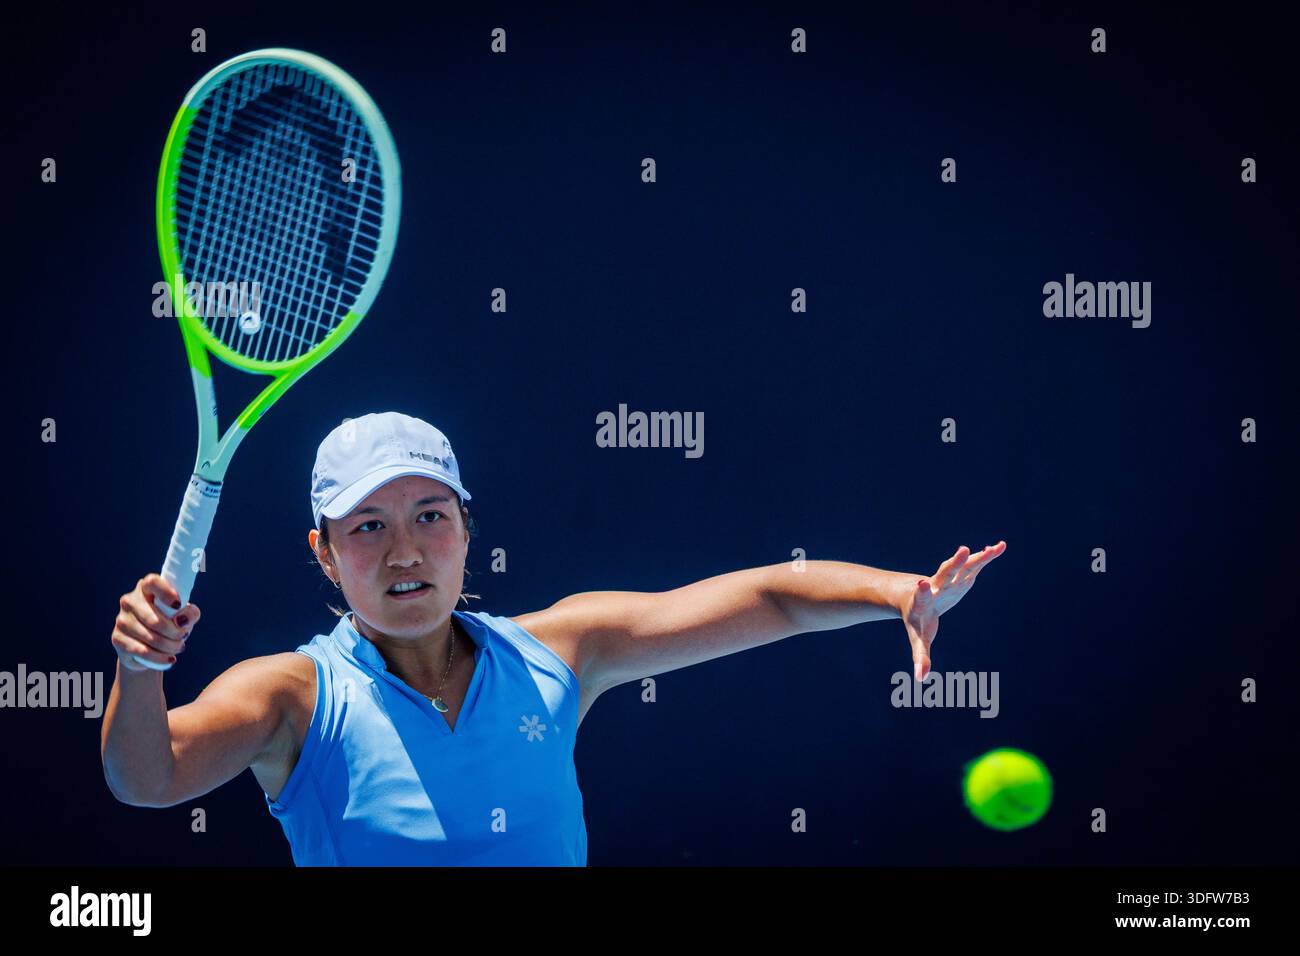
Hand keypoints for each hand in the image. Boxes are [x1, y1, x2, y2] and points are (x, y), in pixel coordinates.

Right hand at [112, 573, 199, 671]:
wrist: (149, 647)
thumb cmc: (170, 624)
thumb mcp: (184, 617)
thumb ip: (190, 613)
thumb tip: (182, 619)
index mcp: (146, 588)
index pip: (152, 582)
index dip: (166, 592)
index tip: (178, 605)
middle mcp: (130, 600)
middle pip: (154, 618)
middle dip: (174, 632)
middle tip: (183, 637)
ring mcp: (121, 620)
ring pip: (150, 637)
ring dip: (169, 646)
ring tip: (179, 647)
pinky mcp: (117, 638)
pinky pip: (141, 651)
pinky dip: (159, 657)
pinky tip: (170, 659)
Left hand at [900, 542, 1004, 681]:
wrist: (913, 594)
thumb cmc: (916, 619)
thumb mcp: (918, 637)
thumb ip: (920, 657)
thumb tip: (920, 679)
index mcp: (923, 601)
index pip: (921, 595)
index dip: (922, 591)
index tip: (922, 583)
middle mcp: (937, 585)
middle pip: (944, 572)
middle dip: (953, 563)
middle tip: (961, 550)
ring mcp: (950, 578)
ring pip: (963, 565)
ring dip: (976, 557)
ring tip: (992, 548)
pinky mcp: (961, 575)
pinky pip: (975, 564)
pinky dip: (986, 556)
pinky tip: (1000, 546)